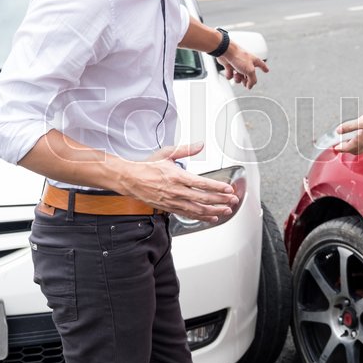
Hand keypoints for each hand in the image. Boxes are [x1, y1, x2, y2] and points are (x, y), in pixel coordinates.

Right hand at [122, 142, 238, 222]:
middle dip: (220, 200)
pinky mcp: (169, 208)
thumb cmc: (147, 166)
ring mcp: (173, 201)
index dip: (217, 187)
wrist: (129, 179)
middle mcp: (176, 190)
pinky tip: (211, 217)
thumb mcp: (167, 153)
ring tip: (226, 211)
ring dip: (213, 211)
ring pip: (197, 209)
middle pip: (203, 198)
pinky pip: (188, 214)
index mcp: (177, 176)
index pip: (202, 183)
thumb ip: (186, 150)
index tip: (228, 189)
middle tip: (232, 201)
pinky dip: (201, 217)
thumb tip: (200, 144)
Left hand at [218, 41, 268, 88]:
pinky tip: (229, 71)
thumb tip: (250, 86)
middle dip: (246, 80)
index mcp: (254, 61)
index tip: (266, 70)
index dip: (264, 68)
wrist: (225, 51)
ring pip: (239, 76)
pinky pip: (230, 75)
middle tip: (245, 82)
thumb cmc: (239, 57)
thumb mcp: (250, 71)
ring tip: (236, 75)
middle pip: (249, 75)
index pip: (262, 65)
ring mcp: (238, 64)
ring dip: (237, 78)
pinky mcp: (230, 65)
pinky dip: (229, 74)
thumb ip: (252, 80)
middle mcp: (246, 62)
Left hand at [334, 110, 362, 154]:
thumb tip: (337, 131)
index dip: (339, 148)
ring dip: (353, 147)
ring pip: (360, 149)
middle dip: (345, 149)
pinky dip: (361, 145)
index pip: (346, 147)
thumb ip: (349, 126)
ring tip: (349, 142)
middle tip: (340, 146)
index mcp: (360, 141)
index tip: (334, 147)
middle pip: (353, 150)